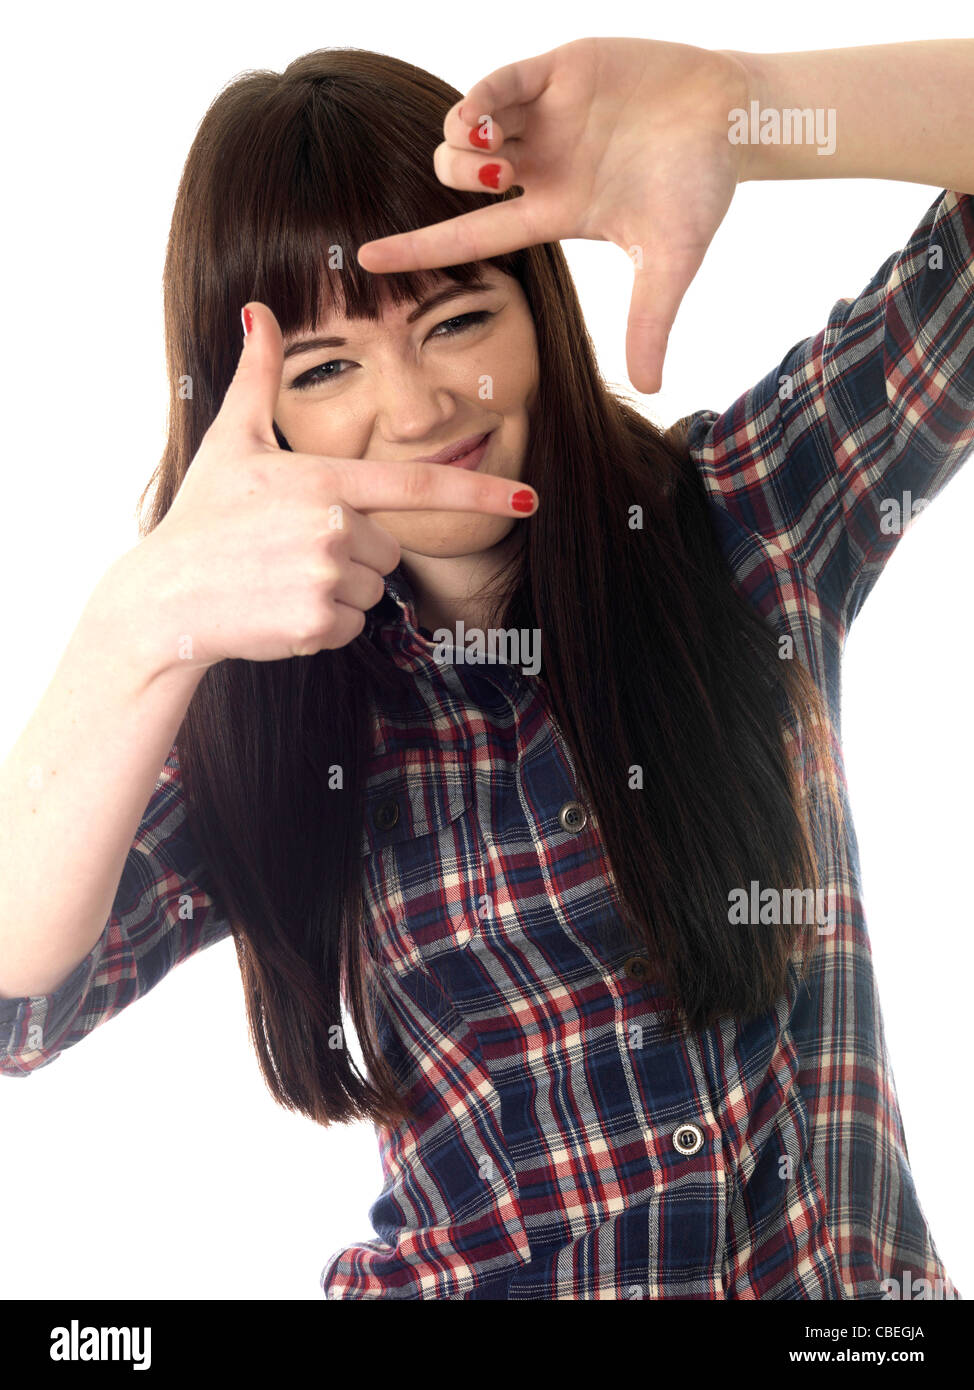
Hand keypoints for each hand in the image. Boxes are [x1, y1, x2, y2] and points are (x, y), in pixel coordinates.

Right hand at [129, 302, 537, 670]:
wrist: (163, 600)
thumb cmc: (201, 517)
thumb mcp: (230, 442)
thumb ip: (256, 377)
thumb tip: (257, 309)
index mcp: (323, 481)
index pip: (417, 486)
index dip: (478, 492)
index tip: (529, 499)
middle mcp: (332, 527)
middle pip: (389, 550)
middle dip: (354, 554)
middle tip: (291, 551)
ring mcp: (325, 579)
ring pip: (374, 593)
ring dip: (339, 592)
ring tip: (281, 579)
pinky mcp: (315, 625)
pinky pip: (353, 628)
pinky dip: (323, 627)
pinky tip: (279, 610)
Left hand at [357, 37, 748, 393]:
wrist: (734, 116)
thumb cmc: (701, 186)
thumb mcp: (672, 262)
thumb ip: (652, 321)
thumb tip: (652, 388)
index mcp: (553, 210)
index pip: (471, 235)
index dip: (419, 247)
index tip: (366, 260)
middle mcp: (538, 166)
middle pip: (456, 177)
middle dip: (454, 180)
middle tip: (496, 181)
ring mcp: (545, 117)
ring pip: (466, 129)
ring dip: (462, 142)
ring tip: (494, 149)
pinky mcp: (559, 70)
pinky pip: (498, 81)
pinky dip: (481, 98)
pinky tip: (490, 116)